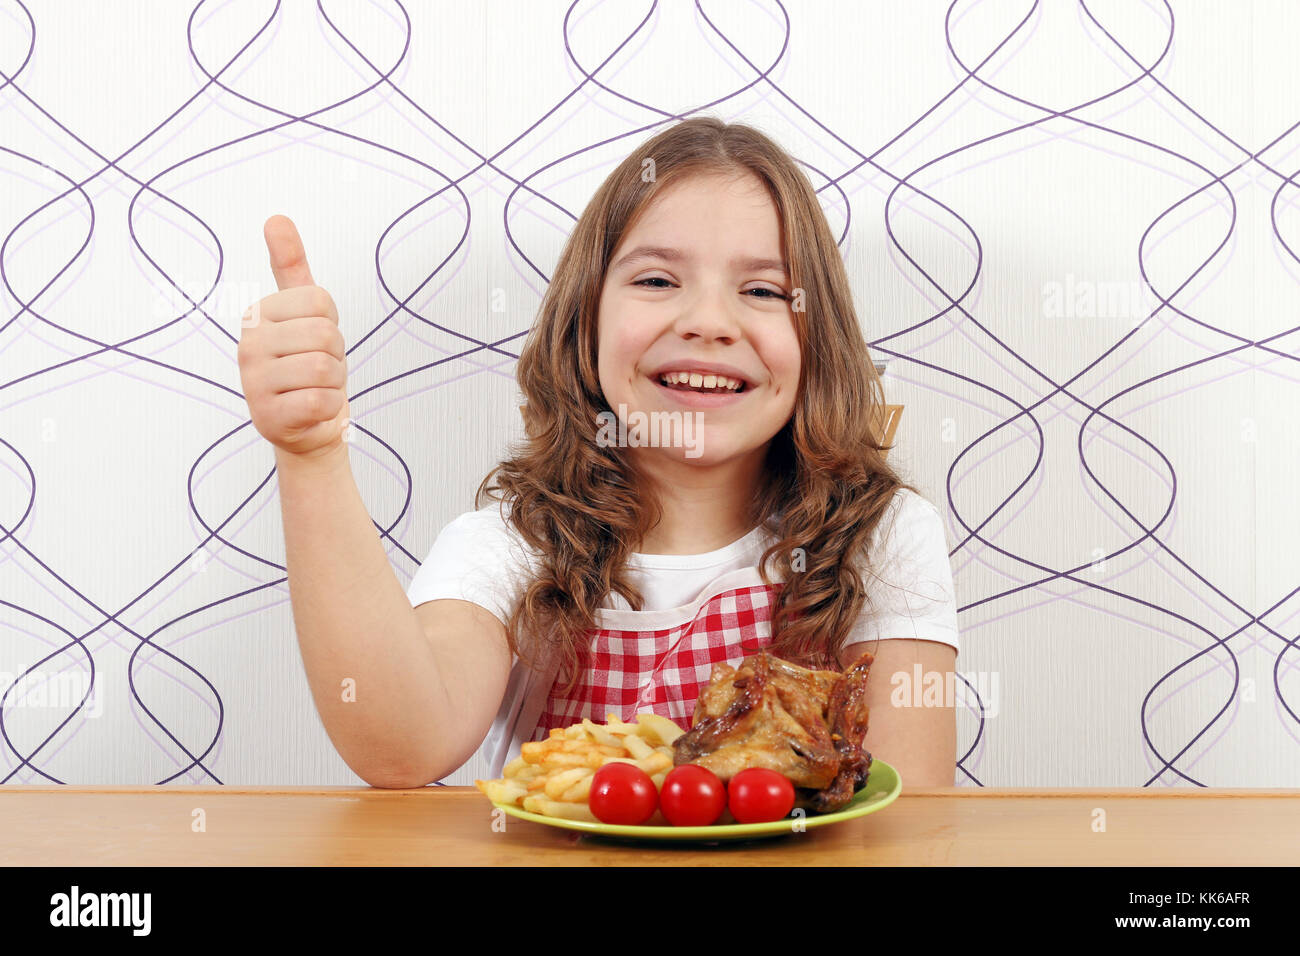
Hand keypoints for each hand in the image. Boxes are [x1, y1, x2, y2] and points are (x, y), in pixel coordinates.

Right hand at [238, 215, 350, 459]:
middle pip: (325, 336)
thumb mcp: (305, 314)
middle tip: (320, 371)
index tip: (317, 343)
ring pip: (324, 369)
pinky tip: (312, 411)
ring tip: (316, 390)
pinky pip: (320, 401)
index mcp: (257, 314)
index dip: (334, 325)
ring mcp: (253, 382)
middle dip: (336, 357)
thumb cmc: (309, 368)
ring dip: (334, 384)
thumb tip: (276, 218)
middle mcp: (248, 344)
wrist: (308, 430)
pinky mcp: (266, 417)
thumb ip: (291, 266)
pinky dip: (328, 410)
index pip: (322, 302)